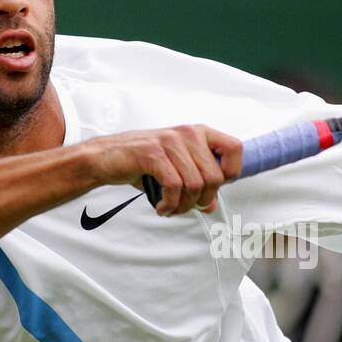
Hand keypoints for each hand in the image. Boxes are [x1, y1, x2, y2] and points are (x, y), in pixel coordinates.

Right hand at [86, 124, 242, 215]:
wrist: (105, 158)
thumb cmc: (143, 163)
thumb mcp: (175, 171)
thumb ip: (196, 184)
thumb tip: (211, 205)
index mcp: (198, 133)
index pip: (235, 148)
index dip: (230, 173)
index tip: (212, 187)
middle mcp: (188, 133)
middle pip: (215, 177)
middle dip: (202, 200)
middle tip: (185, 207)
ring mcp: (170, 142)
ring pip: (195, 185)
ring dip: (183, 206)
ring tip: (170, 208)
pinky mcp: (153, 154)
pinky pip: (174, 186)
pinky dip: (170, 204)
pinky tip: (161, 207)